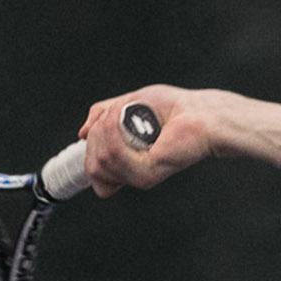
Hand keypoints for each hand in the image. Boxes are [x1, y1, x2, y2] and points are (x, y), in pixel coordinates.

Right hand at [77, 86, 219, 195]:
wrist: (199, 112)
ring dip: (103, 129)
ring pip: (99, 161)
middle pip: (92, 166)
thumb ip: (101, 117)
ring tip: (121, 112)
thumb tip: (82, 133)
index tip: (97, 127)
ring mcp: (139, 175)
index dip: (89, 148)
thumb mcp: (126, 104)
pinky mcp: (147, 172)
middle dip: (96, 135)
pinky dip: (112, 131)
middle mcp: (132, 174)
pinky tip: (122, 116)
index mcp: (127, 164)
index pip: (93, 172)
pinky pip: (114, 156)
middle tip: (114, 114)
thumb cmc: (172, 108)